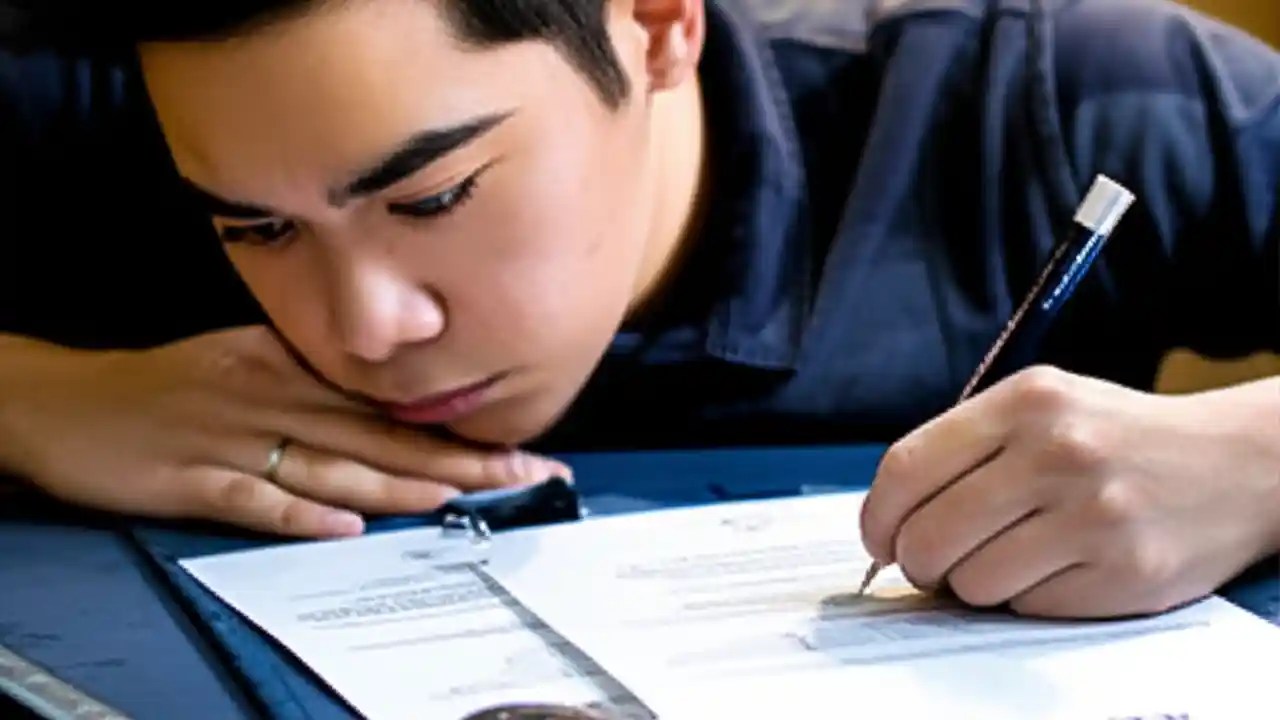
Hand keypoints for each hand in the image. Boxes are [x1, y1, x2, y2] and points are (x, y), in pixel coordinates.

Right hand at [3, 326, 568, 536]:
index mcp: (290, 368)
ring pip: (331, 465)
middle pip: (378, 435)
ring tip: (459, 496)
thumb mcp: (247, 360)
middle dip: (457, 459)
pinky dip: (300, 513)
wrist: (70, 404)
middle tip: (523, 474)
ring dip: (399, 484)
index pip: (390, 402)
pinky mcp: (192, 479)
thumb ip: (315, 381)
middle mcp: (272, 398)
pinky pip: (255, 498)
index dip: (456, 427)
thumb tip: (390, 403)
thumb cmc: (171, 385)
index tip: (517, 445)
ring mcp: (234, 440)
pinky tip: (344, 525)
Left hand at [860, 366, 1279, 618]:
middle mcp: (1059, 452)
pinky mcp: (1126, 572)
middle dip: (917, 563)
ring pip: (973, 583)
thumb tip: (888, 521)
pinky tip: (1058, 568)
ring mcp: (1095, 513)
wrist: (1237, 463)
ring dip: (974, 584)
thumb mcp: (1042, 407)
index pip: (906, 469)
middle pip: (929, 537)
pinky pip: (1029, 608)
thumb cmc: (1116, 439)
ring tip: (1008, 558)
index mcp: (1025, 402)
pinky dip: (1028, 599)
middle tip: (933, 564)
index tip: (879, 540)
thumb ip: (964, 448)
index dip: (877, 518)